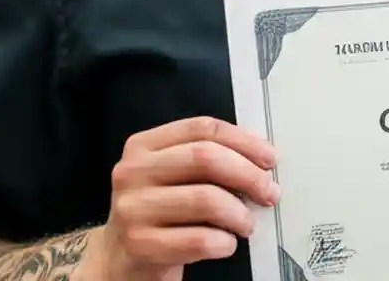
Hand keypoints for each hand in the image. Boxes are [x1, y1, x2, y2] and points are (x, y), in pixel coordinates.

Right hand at [84, 116, 279, 280]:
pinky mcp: (140, 245)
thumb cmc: (157, 214)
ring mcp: (133, 208)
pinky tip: (226, 244)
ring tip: (246, 224)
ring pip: (206, 199)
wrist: (119, 259)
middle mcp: (133, 172)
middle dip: (249, 175)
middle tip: (269, 192)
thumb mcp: (170, 176)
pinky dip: (224, 242)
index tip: (269, 158)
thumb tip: (260, 159)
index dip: (243, 140)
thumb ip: (204, 160)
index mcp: (143, 146)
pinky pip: (199, 239)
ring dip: (239, 214)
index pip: (201, 129)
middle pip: (206, 158)